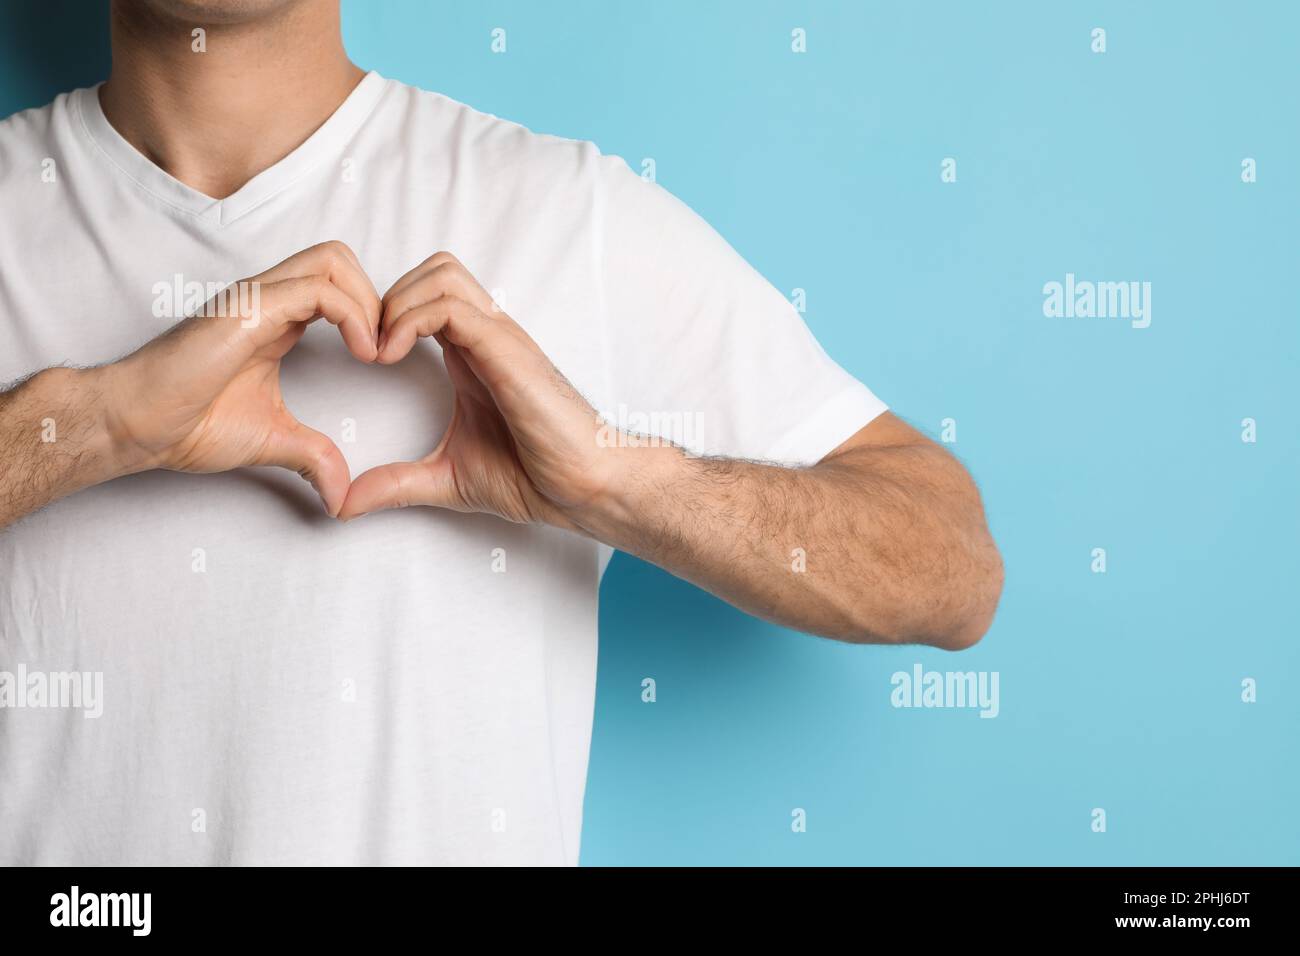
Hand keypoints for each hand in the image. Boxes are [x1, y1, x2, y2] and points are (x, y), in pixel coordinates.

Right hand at [100, 241, 380, 515]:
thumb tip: (341, 495)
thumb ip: (313, 456)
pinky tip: (363, 355)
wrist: (136, 424)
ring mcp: (257, 297)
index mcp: (276, 318)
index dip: (371, 314)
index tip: (385, 360)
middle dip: (376, 298)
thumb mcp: (272, 440)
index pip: (337, 284)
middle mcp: (268, 298)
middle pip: (340, 258)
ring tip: (376, 353)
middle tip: (387, 350)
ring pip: (334, 260)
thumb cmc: (187, 424)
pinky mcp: (250, 308)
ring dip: (369, 303)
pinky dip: (354, 315)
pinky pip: (319, 289)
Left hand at [339, 252, 615, 525]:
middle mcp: (487, 336)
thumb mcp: (448, 478)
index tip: (363, 361)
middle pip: (433, 270)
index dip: (385, 315)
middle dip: (387, 298)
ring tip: (379, 353)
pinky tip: (392, 358)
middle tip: (367, 349)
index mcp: (473, 355)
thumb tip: (346, 503)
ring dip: (396, 304)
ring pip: (439, 274)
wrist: (586, 486)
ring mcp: (499, 338)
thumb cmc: (537, 475)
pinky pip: (450, 307)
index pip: (427, 296)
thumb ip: (397, 483)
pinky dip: (409, 321)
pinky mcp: (505, 350)